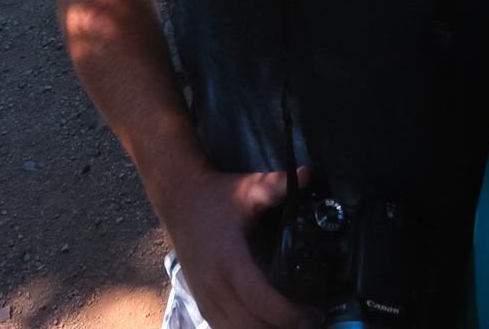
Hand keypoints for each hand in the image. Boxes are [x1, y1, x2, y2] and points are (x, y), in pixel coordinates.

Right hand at [164, 165, 311, 328]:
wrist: (180, 200)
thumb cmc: (216, 197)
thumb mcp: (247, 187)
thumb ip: (276, 185)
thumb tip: (307, 174)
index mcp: (229, 258)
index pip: (258, 298)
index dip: (285, 314)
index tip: (309, 316)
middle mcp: (214, 284)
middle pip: (250, 326)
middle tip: (309, 323)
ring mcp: (205, 298)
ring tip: (291, 326)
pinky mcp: (202, 303)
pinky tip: (265, 325)